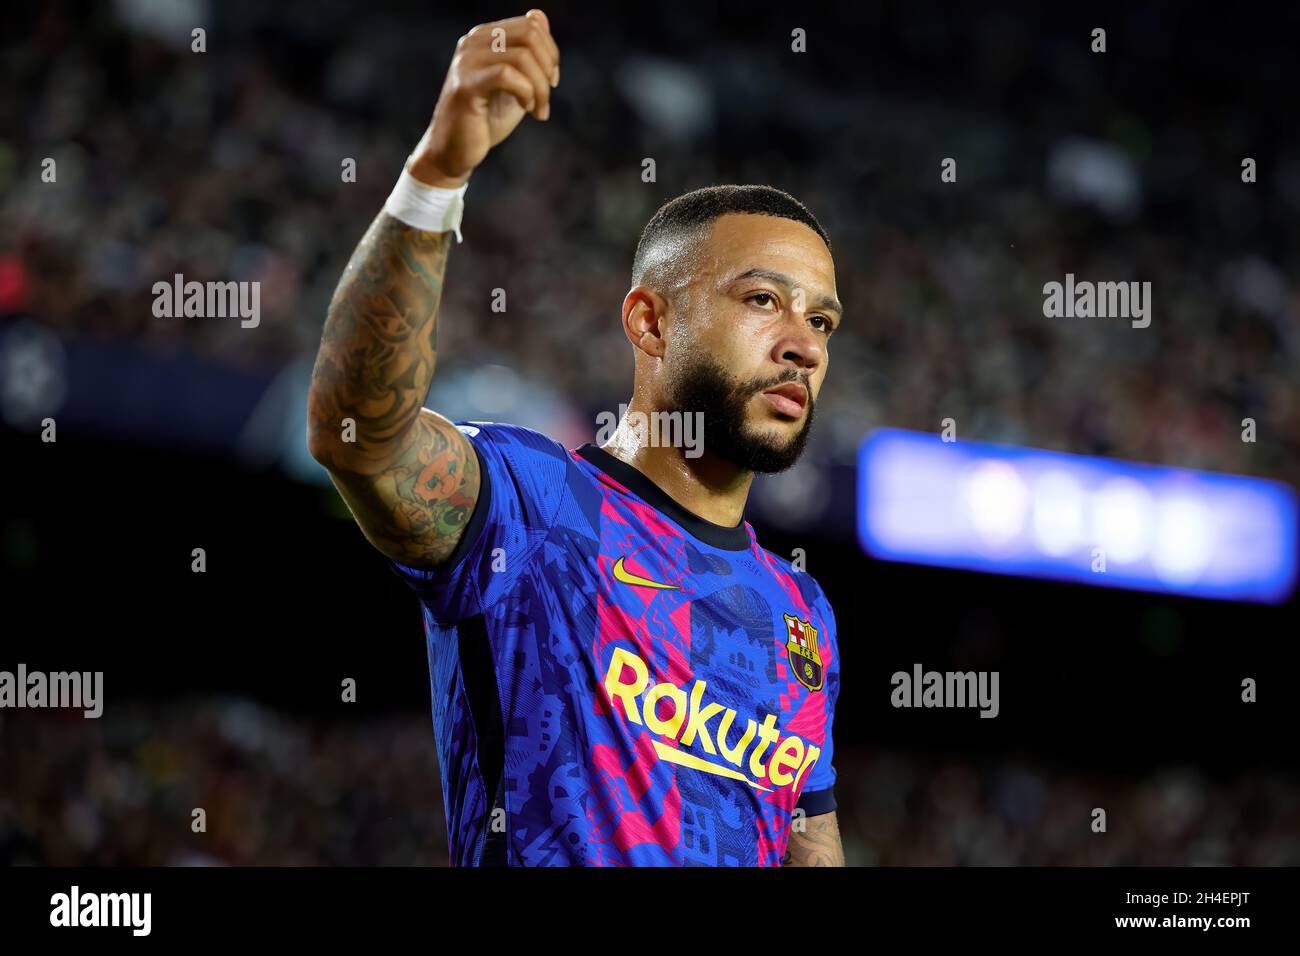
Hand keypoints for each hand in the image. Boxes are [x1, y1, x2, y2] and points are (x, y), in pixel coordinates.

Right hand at [408, 9, 559, 186]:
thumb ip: (528, 52)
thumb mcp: (516, 83)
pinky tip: (526, 110)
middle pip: (529, 35)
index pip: (531, 25)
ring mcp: (466, 61)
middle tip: (546, 98)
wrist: (455, 151)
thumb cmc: (486, 119)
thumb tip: (539, 15)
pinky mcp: (465, 84)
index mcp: (484, 37)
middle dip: (548, 68)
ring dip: (540, 88)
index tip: (551, 82)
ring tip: (539, 110)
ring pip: (522, 56)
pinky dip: (526, 93)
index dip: (551, 53)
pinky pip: (507, 75)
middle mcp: (472, 42)